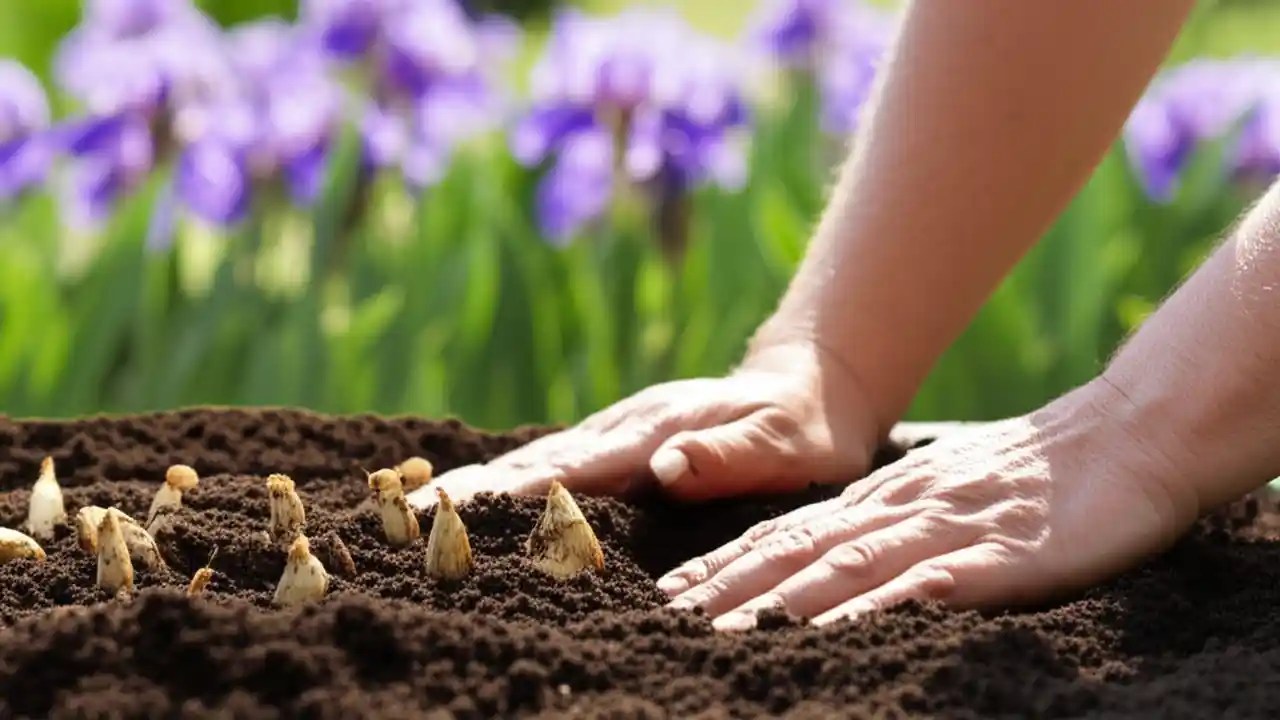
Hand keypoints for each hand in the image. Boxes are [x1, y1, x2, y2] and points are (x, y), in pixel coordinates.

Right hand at [406, 342, 882, 507]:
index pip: (569, 470)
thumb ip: (728, 456)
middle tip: (393, 514)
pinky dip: (507, 484)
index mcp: (652, 433)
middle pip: (531, 464)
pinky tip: (474, 502)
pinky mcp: (621, 444)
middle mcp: (623, 430)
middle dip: (465, 490)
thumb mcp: (786, 447)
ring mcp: (618, 433)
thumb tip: (665, 469)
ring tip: (408, 510)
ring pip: (533, 462)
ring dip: (473, 487)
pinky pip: (553, 467)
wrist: (812, 385)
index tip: (449, 509)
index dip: (510, 492)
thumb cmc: (804, 428)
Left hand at [657, 381, 1200, 629]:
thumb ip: (883, 524)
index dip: (724, 565)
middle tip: (670, 617)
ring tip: (727, 631)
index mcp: (881, 500)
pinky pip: (928, 583)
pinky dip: (876, 605)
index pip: (785, 534)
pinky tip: (838, 628)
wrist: (1121, 438)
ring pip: (846, 565)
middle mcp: (898, 510)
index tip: (669, 595)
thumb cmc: (1028, 477)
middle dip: (729, 588)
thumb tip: (823, 560)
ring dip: (781, 600)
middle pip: (796, 551)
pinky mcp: (999, 557)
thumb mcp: (938, 495)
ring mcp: (945, 530)